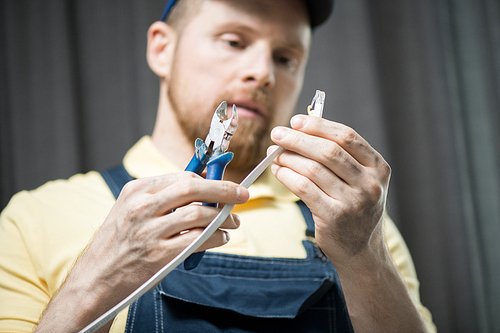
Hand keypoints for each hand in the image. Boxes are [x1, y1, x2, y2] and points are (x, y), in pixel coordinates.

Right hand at [36, 172, 248, 331]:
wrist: (96, 278)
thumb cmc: (118, 243)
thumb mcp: (131, 210)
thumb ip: (162, 197)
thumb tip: (201, 184)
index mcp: (136, 191)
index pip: (183, 176)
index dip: (210, 179)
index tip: (226, 184)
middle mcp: (142, 207)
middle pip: (192, 187)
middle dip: (224, 190)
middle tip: (242, 194)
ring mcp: (149, 231)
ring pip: (198, 214)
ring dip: (222, 217)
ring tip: (232, 222)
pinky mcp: (158, 255)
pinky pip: (198, 240)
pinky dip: (216, 237)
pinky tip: (221, 237)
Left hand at [270, 114, 390, 266]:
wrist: (362, 251)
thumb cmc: (355, 209)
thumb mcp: (360, 181)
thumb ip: (340, 157)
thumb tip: (300, 130)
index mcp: (378, 168)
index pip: (346, 136)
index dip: (318, 125)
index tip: (295, 121)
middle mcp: (370, 184)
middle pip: (328, 151)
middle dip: (298, 139)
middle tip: (277, 133)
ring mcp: (353, 202)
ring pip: (313, 169)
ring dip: (288, 158)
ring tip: (274, 154)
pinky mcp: (334, 217)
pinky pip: (304, 188)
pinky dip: (287, 176)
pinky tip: (278, 171)